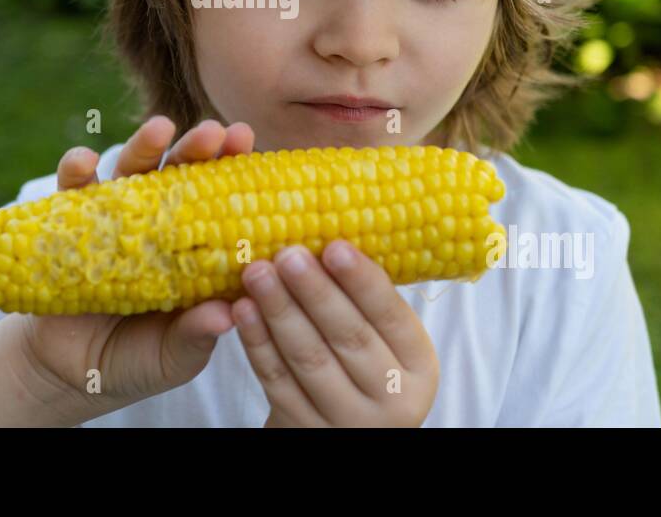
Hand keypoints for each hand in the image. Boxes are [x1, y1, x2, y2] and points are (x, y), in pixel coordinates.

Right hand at [18, 116, 255, 417]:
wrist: (75, 373)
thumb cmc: (140, 360)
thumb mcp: (175, 356)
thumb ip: (197, 335)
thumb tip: (226, 314)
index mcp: (195, 247)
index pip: (222, 199)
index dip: (237, 171)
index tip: (251, 143)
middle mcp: (159, 223)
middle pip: (181, 173)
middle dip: (200, 147)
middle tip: (217, 131)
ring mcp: (115, 219)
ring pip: (132, 171)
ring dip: (145, 145)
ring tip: (160, 128)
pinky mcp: (70, 224)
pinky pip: (72, 191)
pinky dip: (76, 170)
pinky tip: (85, 162)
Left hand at [232, 240, 439, 426]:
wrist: (337, 426)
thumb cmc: (360, 366)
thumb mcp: (384, 341)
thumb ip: (365, 301)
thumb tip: (331, 229)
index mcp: (418, 365)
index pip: (392, 316)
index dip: (362, 281)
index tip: (334, 246)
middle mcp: (392, 400)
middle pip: (349, 338)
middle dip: (315, 292)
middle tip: (288, 254)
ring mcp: (347, 421)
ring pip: (310, 359)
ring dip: (280, 311)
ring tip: (257, 273)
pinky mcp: (304, 430)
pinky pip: (277, 382)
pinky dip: (257, 343)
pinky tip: (243, 310)